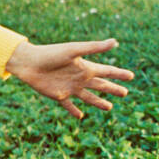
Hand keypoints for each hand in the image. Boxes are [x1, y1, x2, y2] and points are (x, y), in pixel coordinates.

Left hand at [5, 38, 133, 119]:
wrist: (28, 62)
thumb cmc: (51, 53)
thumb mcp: (74, 50)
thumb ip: (94, 48)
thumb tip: (115, 42)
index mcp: (85, 67)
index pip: (107, 71)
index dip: (119, 74)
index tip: (131, 76)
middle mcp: (79, 78)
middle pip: (101, 86)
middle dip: (113, 89)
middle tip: (125, 92)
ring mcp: (70, 88)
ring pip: (89, 97)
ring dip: (99, 102)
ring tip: (109, 107)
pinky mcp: (59, 95)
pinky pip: (69, 105)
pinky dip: (74, 111)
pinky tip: (80, 116)